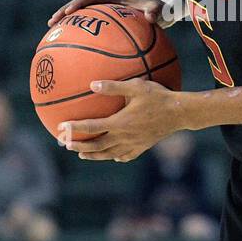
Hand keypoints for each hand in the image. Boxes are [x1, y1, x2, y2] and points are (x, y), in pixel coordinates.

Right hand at [47, 0, 166, 28]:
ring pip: (80, 14)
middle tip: (52, 22)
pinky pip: (87, 24)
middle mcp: (104, 1)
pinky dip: (77, 32)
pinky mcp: (104, 20)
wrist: (158, 10)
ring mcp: (103, 10)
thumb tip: (152, 17)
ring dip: (65, 20)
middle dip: (64, 11)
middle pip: (79, 4)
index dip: (78, 4)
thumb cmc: (157, 9)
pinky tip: (70, 45)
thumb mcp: (158, 9)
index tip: (69, 12)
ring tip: (52, 31)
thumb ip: (155, 11)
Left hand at [59, 78, 182, 161]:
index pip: (92, 128)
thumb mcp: (136, 86)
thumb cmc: (158, 97)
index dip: (75, 129)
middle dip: (79, 146)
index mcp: (120, 123)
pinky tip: (114, 156)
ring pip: (109, 154)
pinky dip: (116, 156)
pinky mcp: (143, 146)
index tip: (61, 128)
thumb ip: (113, 86)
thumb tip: (92, 84)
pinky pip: (127, 155)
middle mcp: (124, 137)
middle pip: (97, 146)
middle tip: (65, 144)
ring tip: (82, 155)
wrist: (180, 113)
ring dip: (93, 155)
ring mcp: (134, 144)